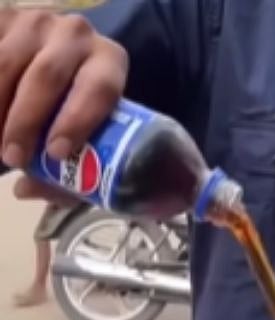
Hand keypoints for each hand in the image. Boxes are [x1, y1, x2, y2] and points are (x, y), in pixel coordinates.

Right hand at [0, 11, 127, 198]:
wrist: (52, 56)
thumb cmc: (72, 104)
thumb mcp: (82, 126)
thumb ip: (65, 163)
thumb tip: (25, 190)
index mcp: (109, 61)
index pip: (99, 88)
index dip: (77, 121)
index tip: (56, 153)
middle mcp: (76, 34)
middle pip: (46, 78)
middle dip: (25, 123)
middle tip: (13, 158)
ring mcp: (35, 22)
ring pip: (7, 65)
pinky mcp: (3, 19)